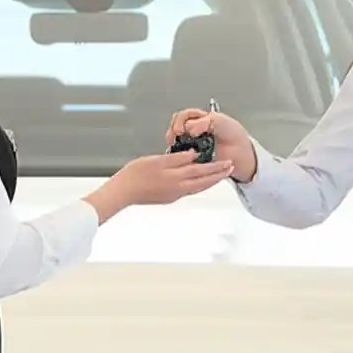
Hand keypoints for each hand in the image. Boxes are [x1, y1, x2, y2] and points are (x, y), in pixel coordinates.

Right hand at [84, 150, 234, 223]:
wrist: (123, 192)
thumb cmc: (135, 175)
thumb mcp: (157, 160)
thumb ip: (177, 158)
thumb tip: (194, 155)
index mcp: (177, 178)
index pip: (202, 171)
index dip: (216, 167)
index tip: (228, 163)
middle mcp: (178, 189)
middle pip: (204, 182)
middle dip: (218, 175)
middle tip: (230, 169)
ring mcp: (173, 194)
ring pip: (197, 187)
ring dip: (209, 181)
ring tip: (218, 175)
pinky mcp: (168, 197)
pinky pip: (189, 190)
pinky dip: (198, 184)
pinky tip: (198, 181)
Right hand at [166, 108, 256, 181]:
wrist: (242, 154)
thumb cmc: (234, 135)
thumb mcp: (220, 122)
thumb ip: (203, 122)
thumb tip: (189, 128)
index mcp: (200, 119)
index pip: (183, 116)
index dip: (179, 121)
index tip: (181, 128)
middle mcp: (195, 130)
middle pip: (176, 127)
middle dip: (173, 131)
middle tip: (176, 136)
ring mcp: (193, 144)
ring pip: (176, 141)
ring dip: (174, 143)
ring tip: (176, 146)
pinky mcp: (194, 158)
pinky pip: (182, 156)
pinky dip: (179, 156)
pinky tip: (182, 156)